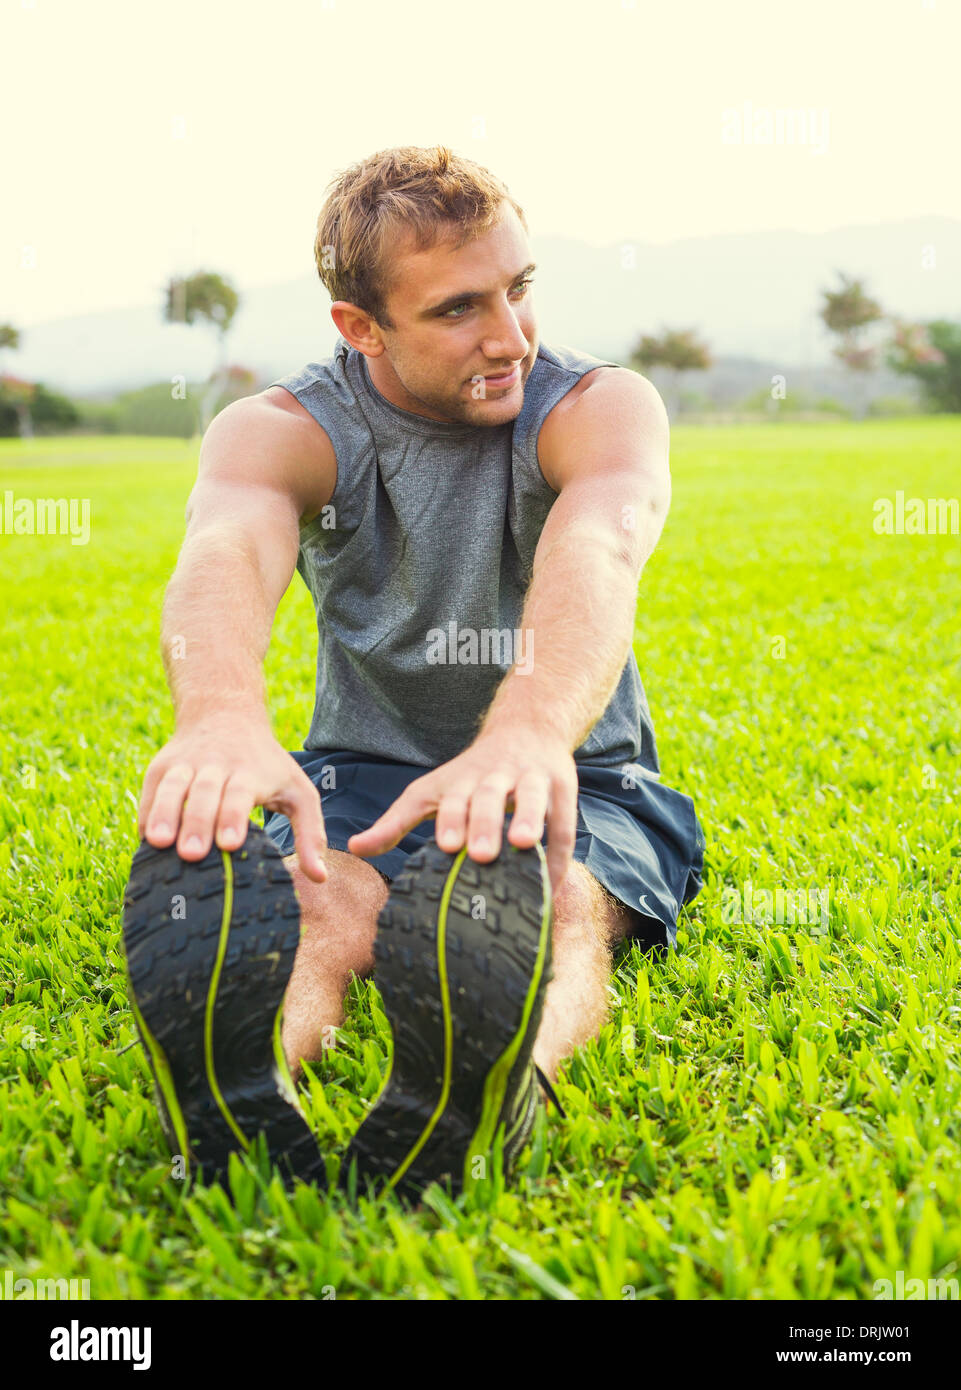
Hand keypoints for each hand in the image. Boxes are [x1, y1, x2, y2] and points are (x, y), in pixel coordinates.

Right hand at [136, 711, 327, 881]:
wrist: (226, 714)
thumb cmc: (268, 765)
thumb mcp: (298, 791)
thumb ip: (310, 832)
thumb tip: (320, 877)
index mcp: (249, 772)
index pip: (240, 793)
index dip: (233, 817)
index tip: (230, 844)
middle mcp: (215, 765)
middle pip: (203, 793)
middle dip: (196, 822)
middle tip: (192, 854)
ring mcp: (185, 764)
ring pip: (172, 787)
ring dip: (163, 814)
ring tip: (157, 843)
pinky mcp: (161, 767)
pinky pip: (150, 791)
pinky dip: (146, 814)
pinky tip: (146, 840)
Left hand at [346, 725, 577, 895]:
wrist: (528, 728)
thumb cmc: (471, 774)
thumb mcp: (431, 791)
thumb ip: (395, 821)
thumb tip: (354, 848)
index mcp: (463, 779)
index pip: (454, 797)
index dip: (450, 819)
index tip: (446, 846)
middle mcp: (497, 775)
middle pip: (490, 795)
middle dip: (485, 822)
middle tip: (480, 854)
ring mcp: (533, 778)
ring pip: (532, 796)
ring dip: (529, 819)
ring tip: (523, 845)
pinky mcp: (563, 788)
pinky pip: (565, 822)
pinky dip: (560, 853)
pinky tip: (553, 883)